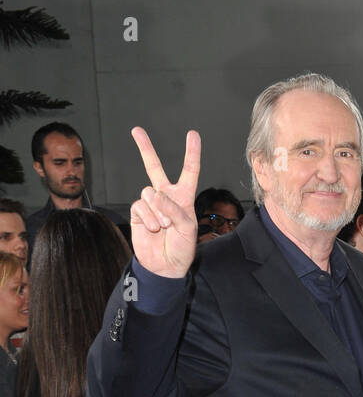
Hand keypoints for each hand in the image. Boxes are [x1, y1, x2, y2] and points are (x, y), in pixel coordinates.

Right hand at [129, 127, 200, 278]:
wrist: (164, 266)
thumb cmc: (182, 248)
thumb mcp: (187, 229)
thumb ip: (175, 210)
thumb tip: (156, 195)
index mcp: (184, 197)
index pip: (189, 171)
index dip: (191, 153)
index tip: (192, 134)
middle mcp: (166, 196)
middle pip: (154, 167)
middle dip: (145, 148)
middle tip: (136, 130)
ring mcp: (150, 204)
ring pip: (149, 192)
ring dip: (158, 211)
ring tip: (164, 226)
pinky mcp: (138, 212)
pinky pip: (140, 205)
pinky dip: (148, 218)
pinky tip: (153, 229)